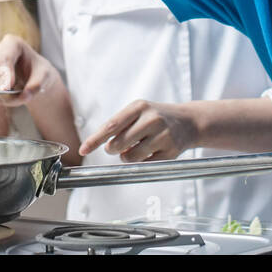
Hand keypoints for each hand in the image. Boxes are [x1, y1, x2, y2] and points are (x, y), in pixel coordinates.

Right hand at [0, 35, 59, 105]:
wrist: (34, 78)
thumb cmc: (40, 72)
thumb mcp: (45, 77)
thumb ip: (36, 85)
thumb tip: (25, 95)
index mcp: (12, 43)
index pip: (4, 57)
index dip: (4, 73)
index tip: (7, 88)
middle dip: (2, 86)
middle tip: (12, 97)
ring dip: (3, 95)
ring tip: (21, 97)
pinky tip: (12, 97)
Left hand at [78, 99, 198, 161]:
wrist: (189, 121)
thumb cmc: (156, 117)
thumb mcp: (139, 111)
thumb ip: (119, 125)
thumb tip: (99, 144)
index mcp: (140, 107)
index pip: (111, 125)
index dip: (95, 139)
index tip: (83, 149)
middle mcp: (152, 119)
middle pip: (118, 144)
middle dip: (113, 149)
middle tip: (117, 146)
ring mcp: (163, 136)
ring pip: (130, 157)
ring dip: (127, 157)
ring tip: (135, 148)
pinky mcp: (170, 152)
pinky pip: (144, 164)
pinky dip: (141, 162)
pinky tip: (149, 152)